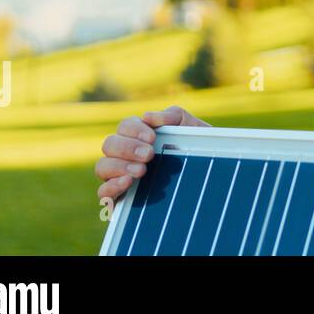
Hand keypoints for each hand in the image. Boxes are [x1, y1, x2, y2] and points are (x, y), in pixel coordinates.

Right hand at [95, 105, 210, 202]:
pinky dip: (111, 187)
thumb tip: (148, 116)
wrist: (211, 175)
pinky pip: (103, 193)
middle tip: (149, 155)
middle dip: (127, 148)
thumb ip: (174, 116)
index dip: (134, 130)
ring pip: (102, 167)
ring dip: (119, 166)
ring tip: (141, 170)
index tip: (152, 138)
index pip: (124, 126)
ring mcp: (120, 176)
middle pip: (109, 144)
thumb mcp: (192, 128)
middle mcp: (125, 155)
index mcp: (139, 135)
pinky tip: (127, 183)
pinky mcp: (121, 198)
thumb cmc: (197, 148)